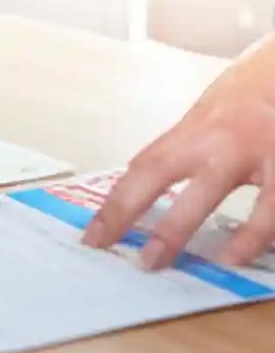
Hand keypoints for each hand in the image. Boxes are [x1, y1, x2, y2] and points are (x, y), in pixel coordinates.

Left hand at [82, 36, 274, 268]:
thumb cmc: (251, 89)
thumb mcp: (208, 114)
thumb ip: (186, 150)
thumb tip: (148, 186)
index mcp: (194, 131)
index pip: (144, 171)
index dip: (116, 207)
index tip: (95, 238)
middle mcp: (223, 139)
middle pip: (181, 180)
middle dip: (162, 225)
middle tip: (145, 263)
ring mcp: (263, 149)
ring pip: (245, 195)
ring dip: (240, 233)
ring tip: (218, 262)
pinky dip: (267, 231)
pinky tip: (255, 252)